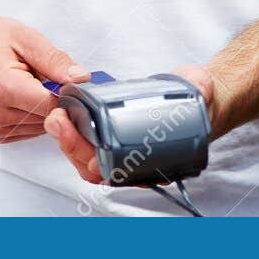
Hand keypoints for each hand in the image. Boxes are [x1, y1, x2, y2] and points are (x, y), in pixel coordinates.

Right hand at [0, 16, 88, 143]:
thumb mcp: (23, 36)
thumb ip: (54, 59)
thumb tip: (82, 78)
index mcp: (1, 87)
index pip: (52, 104)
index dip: (67, 91)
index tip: (69, 78)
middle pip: (48, 117)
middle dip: (55, 97)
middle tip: (44, 73)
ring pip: (42, 126)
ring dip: (44, 106)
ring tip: (28, 82)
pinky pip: (30, 130)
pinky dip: (34, 114)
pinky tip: (22, 95)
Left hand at [44, 63, 215, 184]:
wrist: (197, 96)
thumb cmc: (197, 99)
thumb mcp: (201, 89)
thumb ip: (200, 89)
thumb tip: (198, 88)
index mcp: (157, 159)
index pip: (121, 171)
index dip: (100, 161)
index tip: (84, 143)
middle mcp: (137, 162)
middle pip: (95, 168)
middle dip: (73, 146)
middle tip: (59, 120)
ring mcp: (122, 151)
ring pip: (86, 159)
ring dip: (68, 140)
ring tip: (57, 116)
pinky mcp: (111, 135)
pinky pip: (87, 143)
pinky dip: (73, 132)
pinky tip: (64, 115)